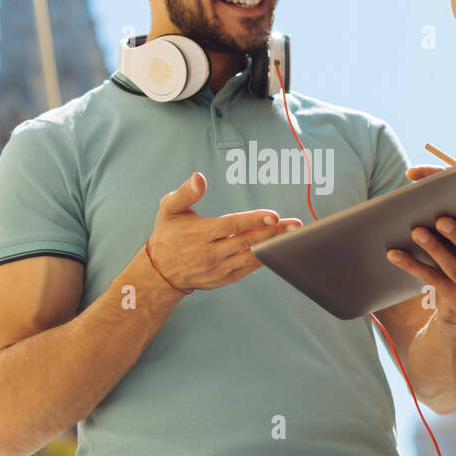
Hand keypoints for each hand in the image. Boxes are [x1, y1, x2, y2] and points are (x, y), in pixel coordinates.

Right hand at [146, 172, 302, 291]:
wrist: (161, 270)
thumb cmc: (168, 233)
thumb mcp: (169, 208)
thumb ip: (186, 192)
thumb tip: (199, 177)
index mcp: (201, 234)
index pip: (231, 225)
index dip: (253, 220)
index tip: (273, 215)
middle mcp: (211, 253)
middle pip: (247, 241)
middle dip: (273, 232)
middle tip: (295, 225)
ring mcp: (219, 268)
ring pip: (250, 257)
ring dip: (273, 246)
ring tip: (292, 236)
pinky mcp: (224, 278)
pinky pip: (248, 268)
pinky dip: (263, 259)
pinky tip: (277, 249)